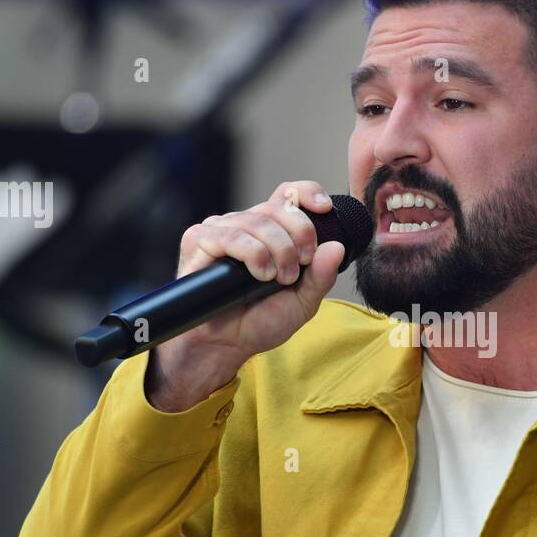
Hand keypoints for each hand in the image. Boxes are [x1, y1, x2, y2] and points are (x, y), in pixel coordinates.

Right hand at [145, 180, 345, 411]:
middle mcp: (247, 224)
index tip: (324, 207)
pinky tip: (259, 274)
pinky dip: (252, 254)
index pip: (289, 194)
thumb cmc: (262, 320)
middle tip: (301, 266)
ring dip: (277, 250)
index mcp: (273, 231)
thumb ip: (321, 276)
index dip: (307, 192)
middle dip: (299, 235)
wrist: (228, 344)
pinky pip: (231, 235)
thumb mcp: (303, 302)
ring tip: (278, 278)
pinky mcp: (199, 240)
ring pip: (258, 220)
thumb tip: (337, 247)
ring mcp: (222, 229)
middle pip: (279, 207)